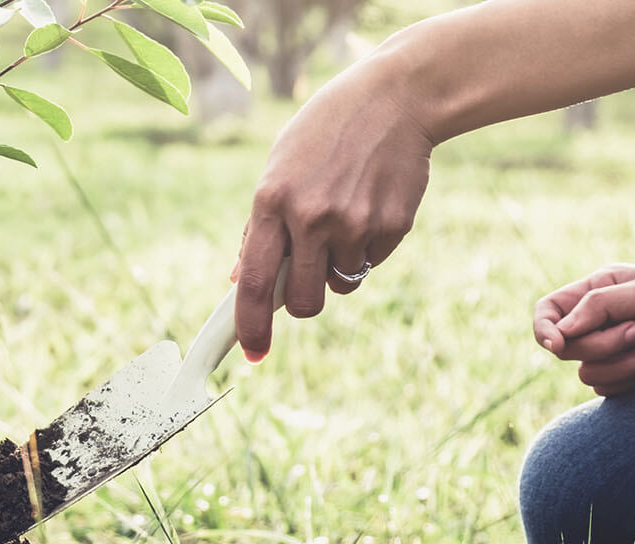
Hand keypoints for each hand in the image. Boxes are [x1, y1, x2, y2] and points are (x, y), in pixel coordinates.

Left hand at [233, 52, 433, 362]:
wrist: (394, 98)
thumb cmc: (326, 133)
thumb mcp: (281, 167)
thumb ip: (260, 225)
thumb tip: (240, 279)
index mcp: (272, 201)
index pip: (255, 282)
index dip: (251, 325)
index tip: (253, 353)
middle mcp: (311, 217)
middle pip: (303, 302)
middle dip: (304, 302)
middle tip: (309, 277)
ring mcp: (354, 223)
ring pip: (341, 284)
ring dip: (339, 266)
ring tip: (345, 215)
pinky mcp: (392, 226)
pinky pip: (372, 262)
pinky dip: (369, 246)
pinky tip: (371, 203)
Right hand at [532, 264, 634, 395]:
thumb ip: (600, 306)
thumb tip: (560, 332)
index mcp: (600, 289)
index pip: (548, 311)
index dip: (543, 330)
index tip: (558, 345)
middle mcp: (602, 319)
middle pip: (565, 347)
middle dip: (601, 345)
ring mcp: (615, 348)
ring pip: (586, 371)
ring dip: (622, 364)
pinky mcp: (631, 373)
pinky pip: (606, 389)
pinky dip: (630, 379)